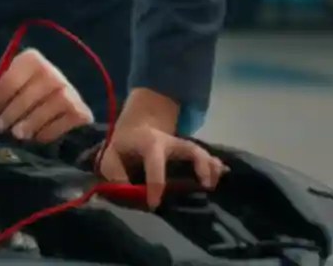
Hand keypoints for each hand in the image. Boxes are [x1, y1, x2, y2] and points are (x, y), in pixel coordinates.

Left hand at [0, 48, 92, 143]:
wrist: (66, 102)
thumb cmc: (29, 91)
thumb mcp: (14, 84)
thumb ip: (0, 91)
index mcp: (32, 59)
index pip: (10, 80)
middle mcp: (52, 71)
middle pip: (25, 97)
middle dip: (10, 115)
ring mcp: (68, 91)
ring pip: (41, 112)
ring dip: (27, 125)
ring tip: (17, 134)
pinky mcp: (80, 111)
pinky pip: (58, 126)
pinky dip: (46, 133)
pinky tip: (38, 136)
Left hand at [97, 125, 227, 208]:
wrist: (136, 128)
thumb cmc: (123, 146)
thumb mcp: (110, 156)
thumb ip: (115, 174)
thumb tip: (126, 192)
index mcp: (149, 143)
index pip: (155, 164)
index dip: (155, 185)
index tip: (154, 205)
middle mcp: (170, 142)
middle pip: (189, 149)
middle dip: (200, 164)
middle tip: (205, 186)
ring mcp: (181, 146)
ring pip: (201, 152)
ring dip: (211, 167)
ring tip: (213, 185)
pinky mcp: (188, 153)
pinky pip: (206, 157)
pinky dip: (215, 167)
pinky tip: (222, 176)